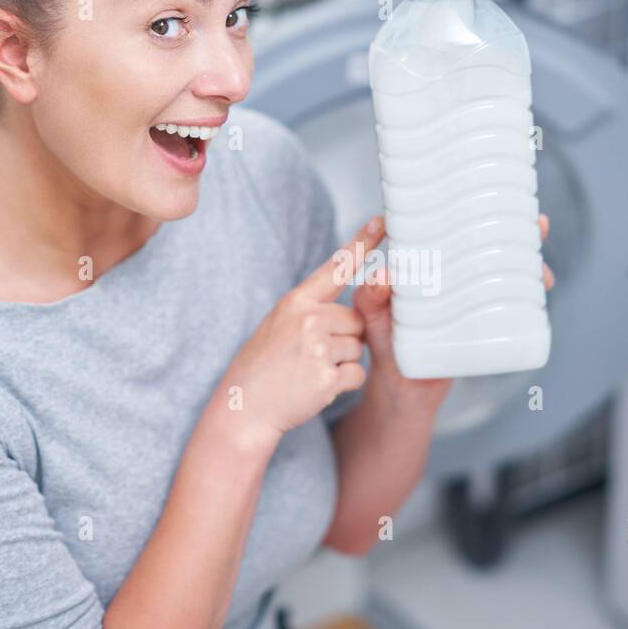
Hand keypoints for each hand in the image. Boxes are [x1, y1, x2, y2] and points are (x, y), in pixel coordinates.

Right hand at [219, 218, 384, 440]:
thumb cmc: (264, 366)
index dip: (363, 242)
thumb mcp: (280, 324)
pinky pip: (357, 375)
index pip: (336, 267)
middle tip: (313, 355)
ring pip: (359, 348)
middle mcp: (308, 319)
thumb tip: (357, 308)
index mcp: (296, 301)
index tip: (383, 222)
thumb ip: (313, 310)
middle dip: (345, 339)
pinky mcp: (327, 376)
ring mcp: (318, 347)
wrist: (243, 407)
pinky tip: (316, 387)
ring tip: (310, 371)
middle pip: (357, 321)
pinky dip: (343, 384)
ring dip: (343, 363)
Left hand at [353, 213, 553, 407]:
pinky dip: (530, 297)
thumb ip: (371, 295)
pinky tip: (541, 286)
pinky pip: (512, 306)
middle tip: (535, 223)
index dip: (474, 208)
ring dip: (530, 260)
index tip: (490, 190)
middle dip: (516, 229)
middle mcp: (457, 273)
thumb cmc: (382, 339)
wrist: (403, 385)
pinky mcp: (487, 325)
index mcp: (430, 262)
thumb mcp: (369, 312)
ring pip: (508, 271)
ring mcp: (474, 298)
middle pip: (491, 243)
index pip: (455, 227)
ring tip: (540, 258)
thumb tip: (383, 276)